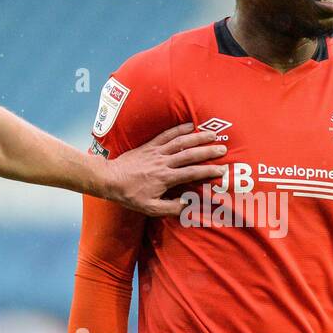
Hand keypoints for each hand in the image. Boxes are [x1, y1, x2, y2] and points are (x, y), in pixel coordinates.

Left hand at [102, 123, 225, 216]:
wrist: (110, 179)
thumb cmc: (130, 195)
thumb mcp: (150, 208)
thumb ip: (170, 208)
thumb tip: (189, 205)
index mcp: (165, 178)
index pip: (191, 173)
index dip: (208, 171)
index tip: (222, 170)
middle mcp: (163, 162)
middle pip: (189, 154)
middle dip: (207, 151)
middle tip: (223, 149)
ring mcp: (156, 152)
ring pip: (180, 142)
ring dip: (197, 137)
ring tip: (212, 134)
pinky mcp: (150, 145)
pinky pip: (166, 135)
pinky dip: (179, 129)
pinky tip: (190, 125)